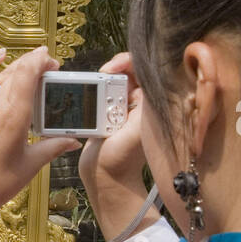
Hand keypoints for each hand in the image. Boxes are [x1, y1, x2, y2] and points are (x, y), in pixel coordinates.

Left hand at [0, 46, 78, 241]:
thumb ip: (53, 146)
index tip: (52, 63)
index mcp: (14, 114)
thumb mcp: (30, 164)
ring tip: (28, 69)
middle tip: (47, 69)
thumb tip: (73, 141)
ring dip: (15, 70)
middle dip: (34, 66)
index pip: (29, 72)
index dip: (42, 62)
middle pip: (16, 73)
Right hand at [78, 53, 157, 240]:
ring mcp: (122, 110)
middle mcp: (139, 105)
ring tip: (94, 84)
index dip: (131, 62)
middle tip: (102, 74)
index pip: (146, 72)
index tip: (114, 67)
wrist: (104, 179)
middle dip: (115, 68)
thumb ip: (144, 102)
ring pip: (114, 81)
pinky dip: (94, 89)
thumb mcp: (138, 128)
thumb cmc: (123, 159)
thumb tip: (143, 79)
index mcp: (151, 105)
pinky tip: (89, 92)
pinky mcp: (107, 116)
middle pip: (129, 72)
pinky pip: (101, 94)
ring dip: (102, 79)